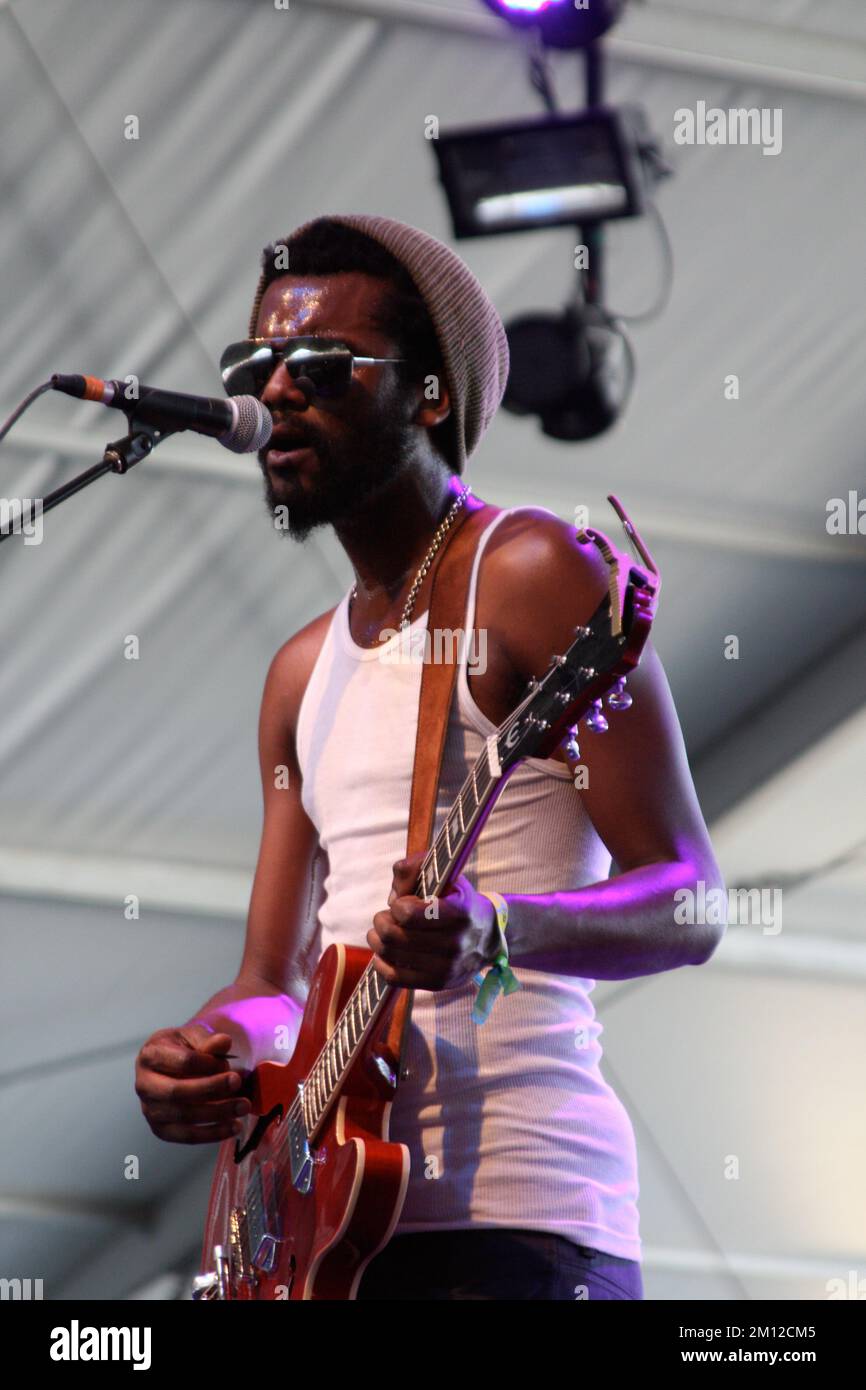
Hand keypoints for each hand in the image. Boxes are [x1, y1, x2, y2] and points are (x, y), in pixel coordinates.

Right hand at [134, 1025, 250, 1144]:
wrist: (170, 1065)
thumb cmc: (182, 1048)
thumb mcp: (194, 1037)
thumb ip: (208, 1040)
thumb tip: (224, 1042)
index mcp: (150, 1055)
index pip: (181, 1062)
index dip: (207, 1063)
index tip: (226, 1062)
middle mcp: (144, 1085)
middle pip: (178, 1092)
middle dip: (212, 1089)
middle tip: (238, 1082)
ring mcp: (150, 1110)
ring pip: (183, 1116)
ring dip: (217, 1113)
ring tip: (243, 1106)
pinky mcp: (161, 1129)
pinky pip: (186, 1136)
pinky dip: (212, 1133)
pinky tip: (233, 1126)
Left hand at [367, 851, 499, 990]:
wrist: (488, 936)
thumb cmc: (458, 900)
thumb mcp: (445, 876)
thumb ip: (415, 868)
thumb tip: (393, 897)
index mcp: (459, 912)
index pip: (408, 914)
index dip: (398, 905)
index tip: (402, 902)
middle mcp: (455, 943)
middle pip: (394, 935)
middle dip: (381, 921)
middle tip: (385, 916)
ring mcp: (447, 967)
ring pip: (391, 955)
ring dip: (377, 940)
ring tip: (382, 931)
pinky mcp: (438, 984)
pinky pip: (395, 978)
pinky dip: (381, 964)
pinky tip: (384, 952)